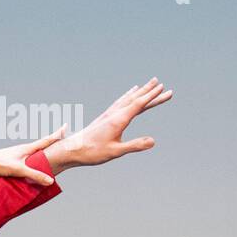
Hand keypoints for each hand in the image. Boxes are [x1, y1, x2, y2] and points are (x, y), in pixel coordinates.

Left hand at [0, 127, 65, 186]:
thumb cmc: (0, 163)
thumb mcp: (20, 170)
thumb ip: (35, 175)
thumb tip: (50, 181)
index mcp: (27, 148)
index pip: (46, 140)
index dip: (57, 135)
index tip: (66, 126)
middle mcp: (22, 148)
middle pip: (40, 144)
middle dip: (50, 141)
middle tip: (60, 137)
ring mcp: (15, 153)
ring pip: (31, 151)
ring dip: (40, 150)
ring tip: (46, 151)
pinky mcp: (9, 159)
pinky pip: (24, 158)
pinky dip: (30, 158)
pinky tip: (27, 163)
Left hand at [46, 78, 172, 170]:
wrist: (72, 149)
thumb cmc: (92, 152)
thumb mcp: (116, 151)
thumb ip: (134, 145)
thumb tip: (153, 141)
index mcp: (119, 119)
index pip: (139, 104)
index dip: (152, 96)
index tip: (164, 89)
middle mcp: (114, 113)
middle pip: (135, 99)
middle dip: (149, 92)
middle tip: (161, 84)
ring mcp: (109, 114)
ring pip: (128, 99)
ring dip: (140, 92)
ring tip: (149, 85)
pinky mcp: (105, 117)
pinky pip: (120, 102)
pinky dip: (128, 96)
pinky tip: (130, 93)